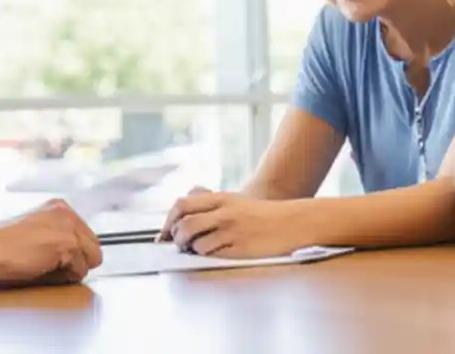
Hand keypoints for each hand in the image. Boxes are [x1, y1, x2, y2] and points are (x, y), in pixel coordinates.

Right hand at [0, 199, 101, 286]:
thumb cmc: (2, 246)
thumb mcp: (35, 231)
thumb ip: (57, 237)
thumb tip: (79, 258)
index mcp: (60, 207)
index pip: (88, 237)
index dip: (74, 255)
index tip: (57, 260)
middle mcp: (68, 213)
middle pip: (94, 248)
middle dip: (77, 263)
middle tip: (51, 267)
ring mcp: (69, 227)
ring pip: (90, 261)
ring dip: (69, 271)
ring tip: (44, 268)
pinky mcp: (66, 244)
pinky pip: (79, 272)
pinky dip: (62, 278)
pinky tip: (42, 270)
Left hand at [161, 190, 305, 258]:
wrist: (291, 222)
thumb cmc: (261, 214)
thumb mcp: (234, 201)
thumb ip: (210, 204)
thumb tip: (182, 215)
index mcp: (220, 199)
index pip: (182, 206)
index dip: (168, 221)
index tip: (163, 233)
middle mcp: (223, 213)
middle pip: (184, 223)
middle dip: (174, 236)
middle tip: (177, 243)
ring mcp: (231, 231)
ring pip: (195, 240)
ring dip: (188, 247)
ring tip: (192, 249)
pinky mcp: (239, 248)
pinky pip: (211, 253)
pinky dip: (204, 255)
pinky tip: (209, 254)